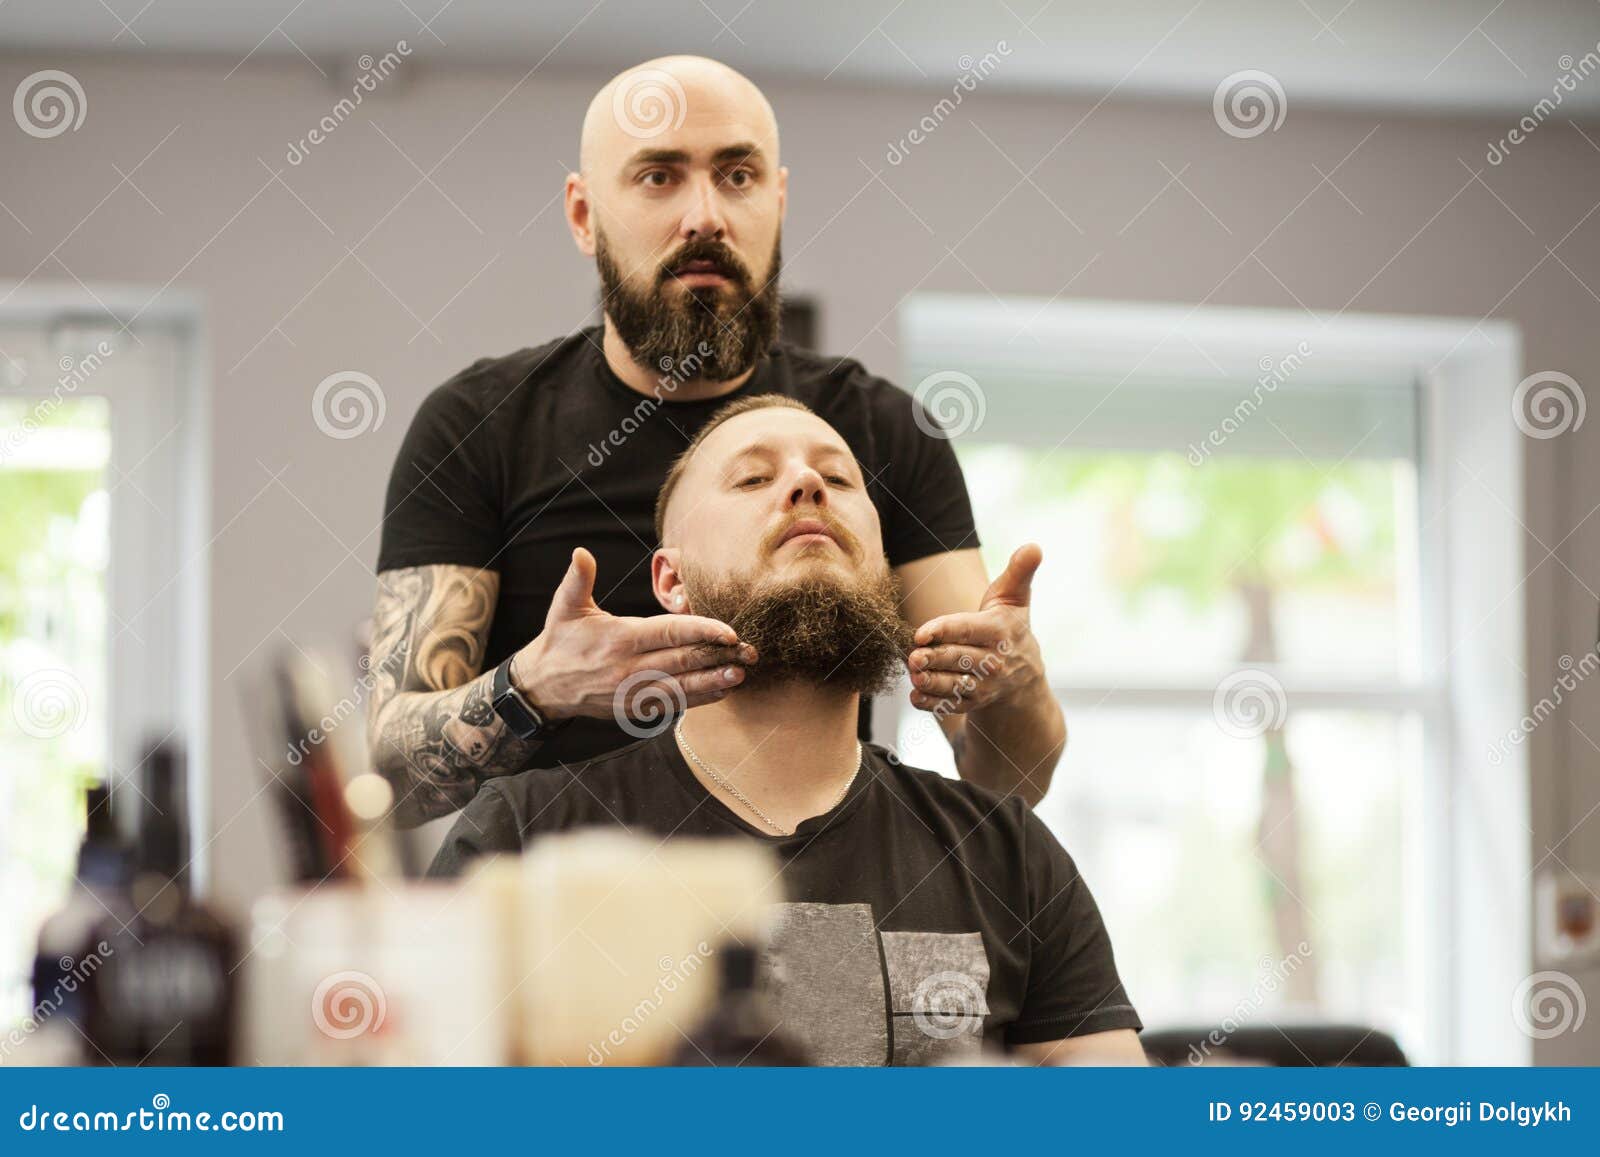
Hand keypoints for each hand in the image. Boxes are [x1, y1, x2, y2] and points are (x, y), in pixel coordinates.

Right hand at [510, 548, 755, 721]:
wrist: (542, 687)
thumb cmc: (560, 640)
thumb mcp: (564, 607)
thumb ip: (578, 579)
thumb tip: (581, 552)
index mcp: (620, 638)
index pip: (669, 634)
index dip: (702, 632)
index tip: (729, 631)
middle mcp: (630, 668)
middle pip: (683, 661)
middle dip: (719, 656)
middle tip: (749, 651)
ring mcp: (634, 691)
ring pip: (682, 687)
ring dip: (714, 681)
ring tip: (742, 673)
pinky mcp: (635, 708)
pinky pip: (673, 703)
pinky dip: (699, 698)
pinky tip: (722, 691)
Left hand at [906, 543, 1044, 713]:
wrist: (1023, 677)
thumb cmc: (1009, 627)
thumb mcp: (1015, 599)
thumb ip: (1019, 572)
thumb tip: (1034, 546)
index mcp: (1000, 631)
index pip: (967, 629)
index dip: (943, 630)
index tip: (920, 633)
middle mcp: (994, 661)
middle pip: (957, 658)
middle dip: (933, 658)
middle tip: (912, 656)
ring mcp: (984, 684)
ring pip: (953, 684)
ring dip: (931, 682)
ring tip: (914, 674)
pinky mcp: (973, 703)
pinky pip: (950, 705)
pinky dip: (931, 703)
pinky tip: (915, 695)